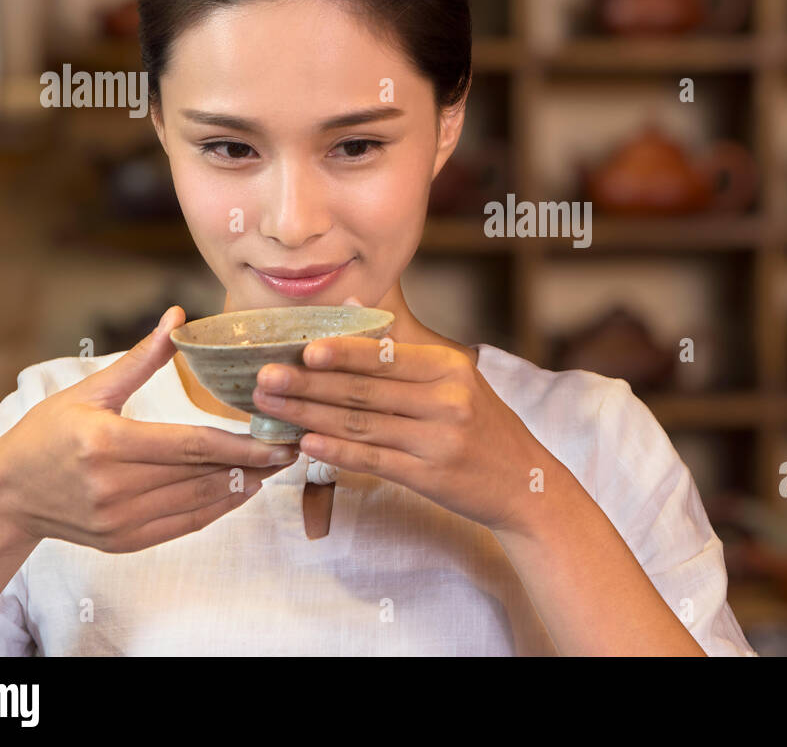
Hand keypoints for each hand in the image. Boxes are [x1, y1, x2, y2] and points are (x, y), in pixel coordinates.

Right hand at [0, 306, 298, 552]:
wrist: (5, 496)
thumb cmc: (46, 434)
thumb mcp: (89, 390)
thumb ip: (141, 359)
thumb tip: (178, 317)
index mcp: (108, 444)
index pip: (192, 446)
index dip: (242, 445)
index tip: (281, 439)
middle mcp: (115, 487)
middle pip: (203, 475)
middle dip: (255, 463)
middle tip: (294, 447)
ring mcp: (120, 520)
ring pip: (200, 502)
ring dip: (244, 485)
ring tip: (276, 466)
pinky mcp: (124, 542)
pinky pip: (185, 524)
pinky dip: (218, 507)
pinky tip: (243, 489)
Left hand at [252, 310, 555, 536]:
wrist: (522, 483)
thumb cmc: (479, 425)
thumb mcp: (455, 377)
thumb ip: (403, 345)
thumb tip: (357, 302)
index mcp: (449, 368)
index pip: (384, 357)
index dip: (341, 353)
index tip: (300, 349)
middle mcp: (447, 400)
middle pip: (364, 391)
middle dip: (308, 385)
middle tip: (264, 379)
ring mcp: (438, 440)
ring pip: (361, 424)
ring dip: (309, 416)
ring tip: (270, 409)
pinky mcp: (430, 476)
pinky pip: (373, 460)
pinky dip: (337, 451)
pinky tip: (306, 443)